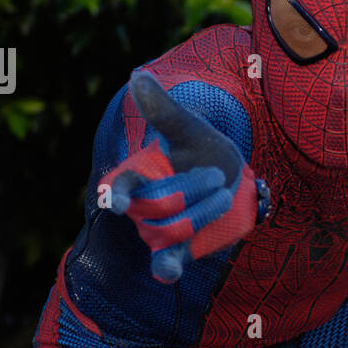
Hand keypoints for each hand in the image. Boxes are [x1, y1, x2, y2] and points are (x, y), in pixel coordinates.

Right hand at [100, 72, 266, 282]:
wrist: (229, 176)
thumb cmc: (202, 147)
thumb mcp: (190, 127)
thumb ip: (163, 109)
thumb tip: (138, 75)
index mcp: (138, 174)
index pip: (120, 187)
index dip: (118, 195)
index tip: (119, 204)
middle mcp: (142, 204)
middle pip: (156, 208)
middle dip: (189, 192)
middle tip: (216, 175)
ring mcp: (157, 227)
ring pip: (169, 232)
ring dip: (199, 215)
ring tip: (222, 197)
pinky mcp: (175, 247)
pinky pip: (165, 261)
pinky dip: (166, 268)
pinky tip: (168, 273)